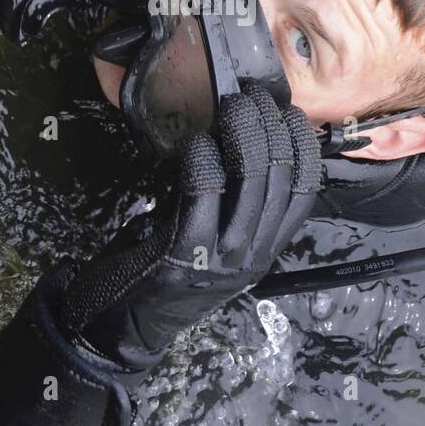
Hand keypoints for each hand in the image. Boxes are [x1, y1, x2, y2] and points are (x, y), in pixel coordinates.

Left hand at [0, 85, 320, 425]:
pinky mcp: (183, 254)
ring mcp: (221, 258)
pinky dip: (201, 160)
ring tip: (231, 106)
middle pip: (279, 178)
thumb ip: (233, 201)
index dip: (301, 145)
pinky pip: (202, 196)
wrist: (119, 329)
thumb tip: (244, 137)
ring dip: (241, 134)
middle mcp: (252, 255)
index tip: (286, 111)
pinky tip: (195, 142)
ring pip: (250, 182)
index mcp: (265, 249)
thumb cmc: (164, 270)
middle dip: (270, 127)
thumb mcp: (214, 239)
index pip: (305, 191)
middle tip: (252, 96)